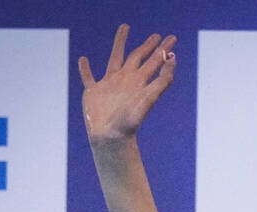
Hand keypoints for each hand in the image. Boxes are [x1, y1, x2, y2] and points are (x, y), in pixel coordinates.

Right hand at [78, 24, 176, 143]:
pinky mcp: (93, 92)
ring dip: (119, 44)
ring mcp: (109, 86)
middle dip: (149, 46)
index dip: (163, 49)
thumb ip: (162, 81)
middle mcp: (126, 81)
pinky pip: (88, 77)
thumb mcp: (149, 98)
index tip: (172, 38)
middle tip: (158, 35)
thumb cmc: (130, 122)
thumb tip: (173, 58)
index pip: (154, 61)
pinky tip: (83, 60)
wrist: (110, 137)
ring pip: (115, 59)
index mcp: (139, 82)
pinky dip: (85, 69)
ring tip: (125, 28)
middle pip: (139, 57)